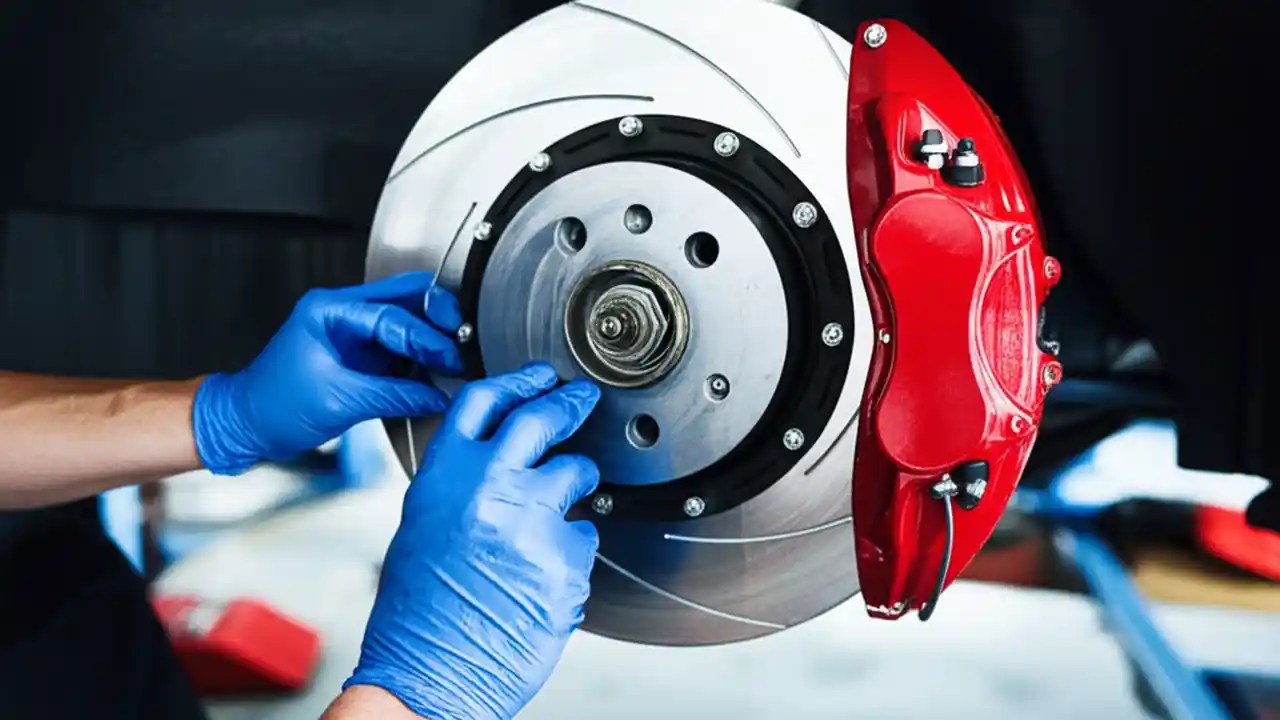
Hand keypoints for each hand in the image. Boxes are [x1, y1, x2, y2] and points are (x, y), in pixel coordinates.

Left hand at [193, 272, 463, 473]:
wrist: (247, 424)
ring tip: (453, 359)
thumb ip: (395, 395)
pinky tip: (435, 371)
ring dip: (432, 336)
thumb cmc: (273, 405)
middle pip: (405, 297)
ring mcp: (354, 332)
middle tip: (461, 341)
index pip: (392, 314)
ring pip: (407, 318)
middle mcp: (344, 312)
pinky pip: (400, 346)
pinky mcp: (361, 354)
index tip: (448, 357)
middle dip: (437, 317)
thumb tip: (435, 395)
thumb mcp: (340, 401)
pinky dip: (421, 356)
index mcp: (330, 310)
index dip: (425, 337)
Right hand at [345, 363, 601, 719]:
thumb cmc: (417, 613)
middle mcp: (487, 488)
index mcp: (444, 476)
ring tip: (548, 520)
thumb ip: (459, 482)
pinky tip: (541, 577)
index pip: (485, 402)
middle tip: (582, 399)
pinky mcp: (565, 559)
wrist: (429, 672)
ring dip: (575, 486)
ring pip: (576, 475)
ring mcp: (531, 521)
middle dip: (569, 403)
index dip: (519, 381)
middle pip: (541, 420)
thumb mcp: (422, 526)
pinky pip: (584, 537)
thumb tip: (495, 457)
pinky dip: (571, 552)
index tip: (541, 376)